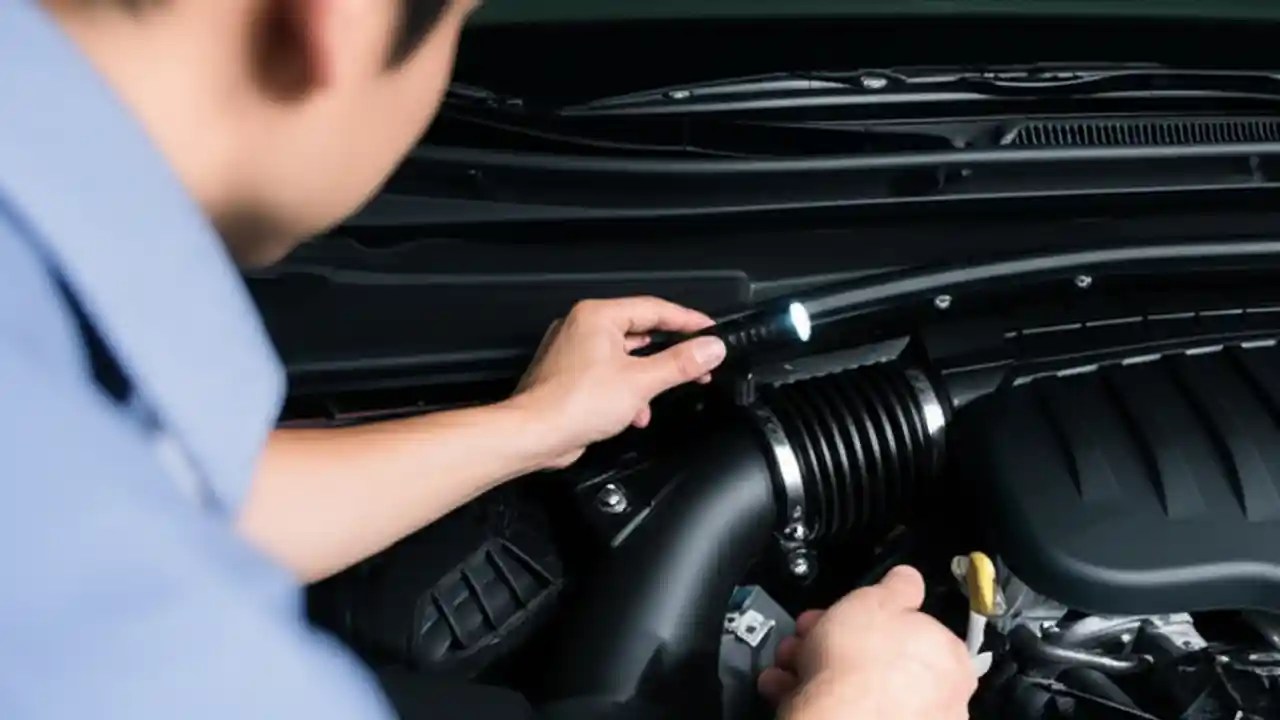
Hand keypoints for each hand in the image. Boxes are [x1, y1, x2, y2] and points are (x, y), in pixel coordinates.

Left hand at [510, 297, 727, 468]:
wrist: (533, 434)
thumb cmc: (573, 403)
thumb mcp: (641, 382)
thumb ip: (680, 363)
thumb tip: (710, 348)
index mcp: (597, 316)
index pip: (654, 308)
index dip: (687, 320)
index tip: (709, 330)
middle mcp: (582, 327)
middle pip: (640, 332)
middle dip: (669, 353)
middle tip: (698, 362)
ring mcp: (573, 351)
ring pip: (625, 356)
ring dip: (648, 377)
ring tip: (666, 392)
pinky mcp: (569, 376)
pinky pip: (609, 374)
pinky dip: (627, 390)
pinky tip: (635, 413)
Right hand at [760, 566, 976, 719]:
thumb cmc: (861, 661)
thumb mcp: (878, 599)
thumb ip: (898, 587)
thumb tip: (908, 579)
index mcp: (950, 660)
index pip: (913, 630)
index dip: (869, 616)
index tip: (843, 614)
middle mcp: (938, 699)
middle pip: (879, 659)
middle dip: (835, 642)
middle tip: (808, 636)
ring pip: (856, 688)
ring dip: (815, 669)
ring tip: (788, 665)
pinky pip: (843, 711)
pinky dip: (813, 698)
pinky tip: (789, 689)